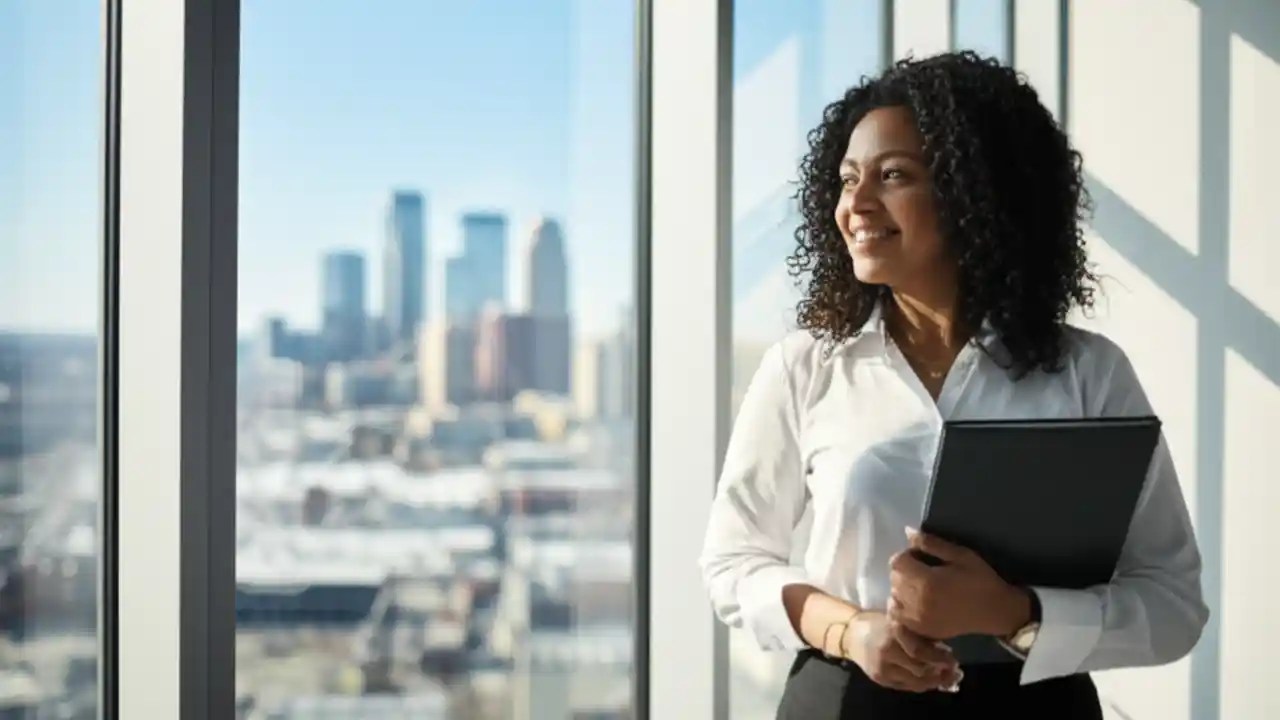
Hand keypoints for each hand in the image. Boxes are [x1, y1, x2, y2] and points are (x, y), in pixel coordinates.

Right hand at [842, 610, 962, 692]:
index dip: (940, 658)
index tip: (953, 658)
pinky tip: (928, 679)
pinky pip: (906, 686)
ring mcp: (882, 668)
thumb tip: (944, 650)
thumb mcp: (900, 621)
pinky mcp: (880, 679)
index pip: (921, 651)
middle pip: (920, 669)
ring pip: (915, 682)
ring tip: (944, 676)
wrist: (852, 634)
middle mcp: (887, 651)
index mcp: (893, 632)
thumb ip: (918, 634)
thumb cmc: (881, 623)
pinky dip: (920, 683)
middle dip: (940, 672)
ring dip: (933, 681)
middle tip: (953, 669)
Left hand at [888, 528, 1030, 639]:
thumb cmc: (981, 580)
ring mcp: (917, 619)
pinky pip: (898, 616)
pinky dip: (901, 606)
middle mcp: (917, 601)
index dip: (907, 555)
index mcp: (926, 581)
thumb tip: (907, 532)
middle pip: (893, 579)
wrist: (996, 612)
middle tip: (922, 569)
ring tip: (920, 585)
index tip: (921, 556)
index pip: (897, 562)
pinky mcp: (922, 630)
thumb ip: (931, 543)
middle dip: (903, 570)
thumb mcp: (960, 555)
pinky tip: (916, 601)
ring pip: (893, 597)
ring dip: (901, 588)